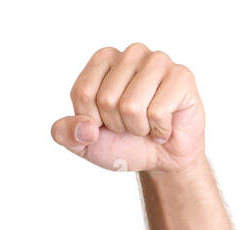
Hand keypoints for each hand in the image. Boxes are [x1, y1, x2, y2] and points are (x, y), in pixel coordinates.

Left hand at [50, 43, 204, 173]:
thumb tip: (84, 127)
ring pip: (131, 106)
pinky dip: (159, 130)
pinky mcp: (182, 76)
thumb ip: (65, 134)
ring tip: (147, 124)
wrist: (160, 159)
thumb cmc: (122, 143)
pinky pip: (157, 112)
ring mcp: (158, 61)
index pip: (83, 93)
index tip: (105, 122)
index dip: (91, 120)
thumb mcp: (84, 143)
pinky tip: (165, 125)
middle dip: (116, 124)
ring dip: (138, 127)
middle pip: (106, 99)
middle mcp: (131, 53)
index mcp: (103, 60)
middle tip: (131, 124)